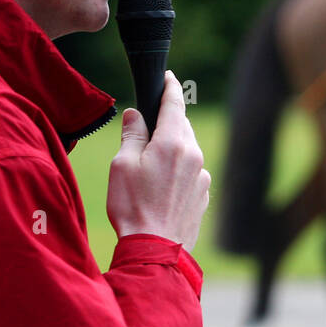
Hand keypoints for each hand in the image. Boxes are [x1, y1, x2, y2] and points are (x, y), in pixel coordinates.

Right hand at [106, 71, 210, 251]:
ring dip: (172, 148)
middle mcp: (194, 156)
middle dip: (167, 122)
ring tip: (149, 165)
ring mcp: (202, 176)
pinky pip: (192, 172)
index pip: (174, 104)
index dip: (169, 87)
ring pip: (188, 150)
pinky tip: (161, 186)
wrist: (155, 249)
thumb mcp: (122, 164)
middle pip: (181, 127)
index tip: (167, 77)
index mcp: (173, 143)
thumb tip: (136, 114)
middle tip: (146, 128)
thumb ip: (132, 134)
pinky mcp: (204, 195)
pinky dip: (179, 169)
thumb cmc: (133, 206)